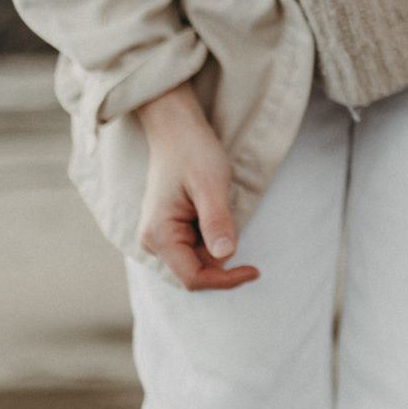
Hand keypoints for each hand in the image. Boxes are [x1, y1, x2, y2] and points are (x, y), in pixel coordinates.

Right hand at [133, 84, 260, 291]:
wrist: (176, 128)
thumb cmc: (192, 151)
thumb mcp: (210, 184)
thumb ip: (216, 220)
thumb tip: (226, 255)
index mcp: (158, 235)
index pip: (193, 278)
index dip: (225, 280)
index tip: (254, 270)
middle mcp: (153, 241)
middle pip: (195, 271)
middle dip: (222, 259)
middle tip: (239, 225)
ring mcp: (160, 235)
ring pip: (197, 259)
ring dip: (218, 244)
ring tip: (220, 206)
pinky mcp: (169, 229)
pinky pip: (195, 246)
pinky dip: (213, 236)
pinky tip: (215, 209)